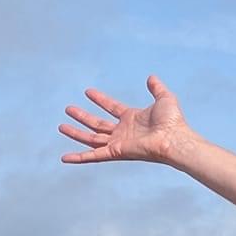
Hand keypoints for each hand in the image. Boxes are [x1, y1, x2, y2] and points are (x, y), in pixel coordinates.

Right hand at [59, 76, 191, 164]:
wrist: (174, 139)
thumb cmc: (173, 123)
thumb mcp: (164, 98)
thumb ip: (157, 88)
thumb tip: (152, 77)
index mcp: (132, 119)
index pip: (112, 108)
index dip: (100, 100)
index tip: (88, 92)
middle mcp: (124, 132)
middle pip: (98, 124)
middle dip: (83, 117)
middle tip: (68, 108)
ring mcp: (119, 143)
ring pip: (92, 139)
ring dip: (76, 133)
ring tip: (61, 126)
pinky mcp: (116, 152)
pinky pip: (93, 156)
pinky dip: (79, 158)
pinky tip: (65, 158)